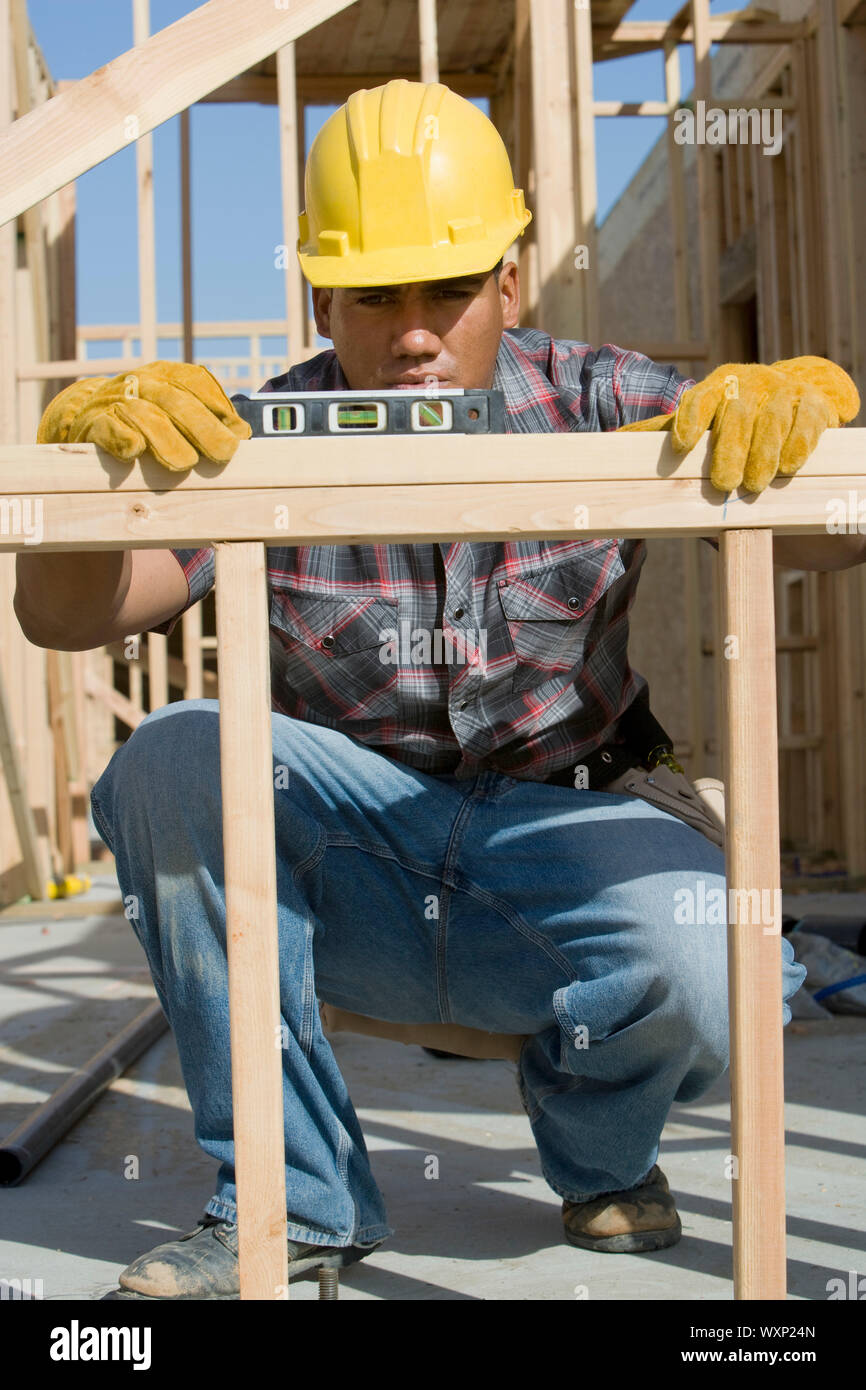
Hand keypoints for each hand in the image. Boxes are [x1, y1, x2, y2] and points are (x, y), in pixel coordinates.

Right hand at [38, 361, 251, 470]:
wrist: (85, 412)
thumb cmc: (143, 416)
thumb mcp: (174, 409)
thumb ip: (206, 417)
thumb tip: (241, 433)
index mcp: (166, 375)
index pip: (195, 382)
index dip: (218, 405)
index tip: (239, 432)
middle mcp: (142, 382)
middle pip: (174, 400)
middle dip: (202, 427)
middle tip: (223, 452)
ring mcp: (117, 401)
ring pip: (143, 415)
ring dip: (165, 439)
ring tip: (185, 464)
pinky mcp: (94, 423)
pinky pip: (108, 427)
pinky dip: (121, 437)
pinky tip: (135, 450)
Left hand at [616, 356, 859, 493]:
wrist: (792, 399)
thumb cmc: (736, 421)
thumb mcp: (702, 423)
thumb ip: (665, 433)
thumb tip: (615, 441)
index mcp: (716, 388)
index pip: (699, 399)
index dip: (690, 419)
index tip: (682, 444)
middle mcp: (749, 384)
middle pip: (737, 415)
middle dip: (731, 450)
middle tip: (724, 485)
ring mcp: (782, 391)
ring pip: (771, 421)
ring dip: (763, 454)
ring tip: (754, 485)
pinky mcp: (813, 404)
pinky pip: (806, 422)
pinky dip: (798, 444)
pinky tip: (789, 467)